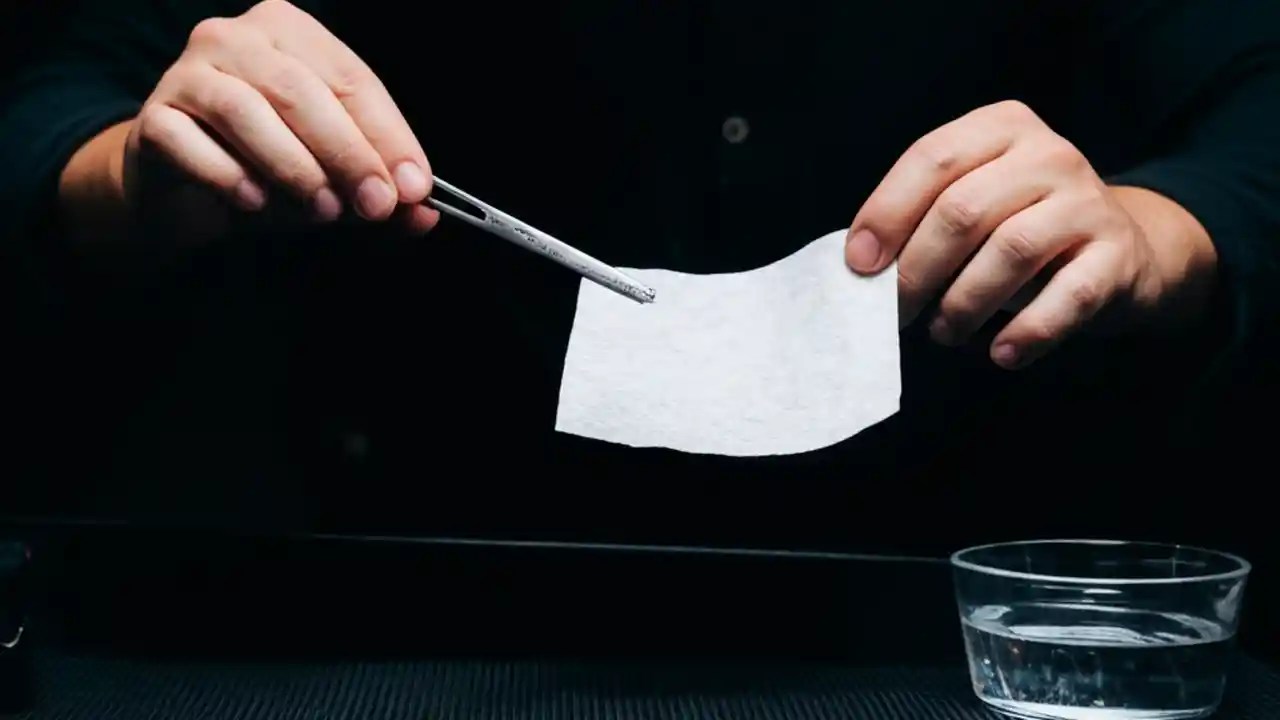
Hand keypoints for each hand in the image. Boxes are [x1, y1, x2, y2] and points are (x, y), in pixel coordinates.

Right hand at [120, 0, 436, 236]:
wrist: (181, 194)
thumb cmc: (268, 171)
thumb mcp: (334, 182)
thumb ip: (378, 195)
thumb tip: (424, 216)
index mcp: (291, 33)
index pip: (351, 79)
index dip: (388, 136)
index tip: (415, 188)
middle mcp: (235, 38)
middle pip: (301, 91)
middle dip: (347, 153)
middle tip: (376, 206)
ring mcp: (186, 73)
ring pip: (246, 111)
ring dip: (293, 166)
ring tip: (323, 211)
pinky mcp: (152, 119)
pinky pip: (190, 144)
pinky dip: (229, 177)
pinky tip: (255, 205)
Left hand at [844, 100, 1214, 369]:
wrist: (1120, 249)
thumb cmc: (1019, 228)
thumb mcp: (973, 203)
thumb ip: (922, 218)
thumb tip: (860, 266)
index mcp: (1001, 128)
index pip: (932, 160)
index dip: (887, 214)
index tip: (859, 266)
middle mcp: (1049, 154)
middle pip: (962, 211)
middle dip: (916, 271)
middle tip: (898, 312)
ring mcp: (1089, 202)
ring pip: (1009, 250)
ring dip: (963, 304)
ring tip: (943, 332)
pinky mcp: (1117, 255)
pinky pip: (1068, 297)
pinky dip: (1027, 332)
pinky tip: (1001, 353)